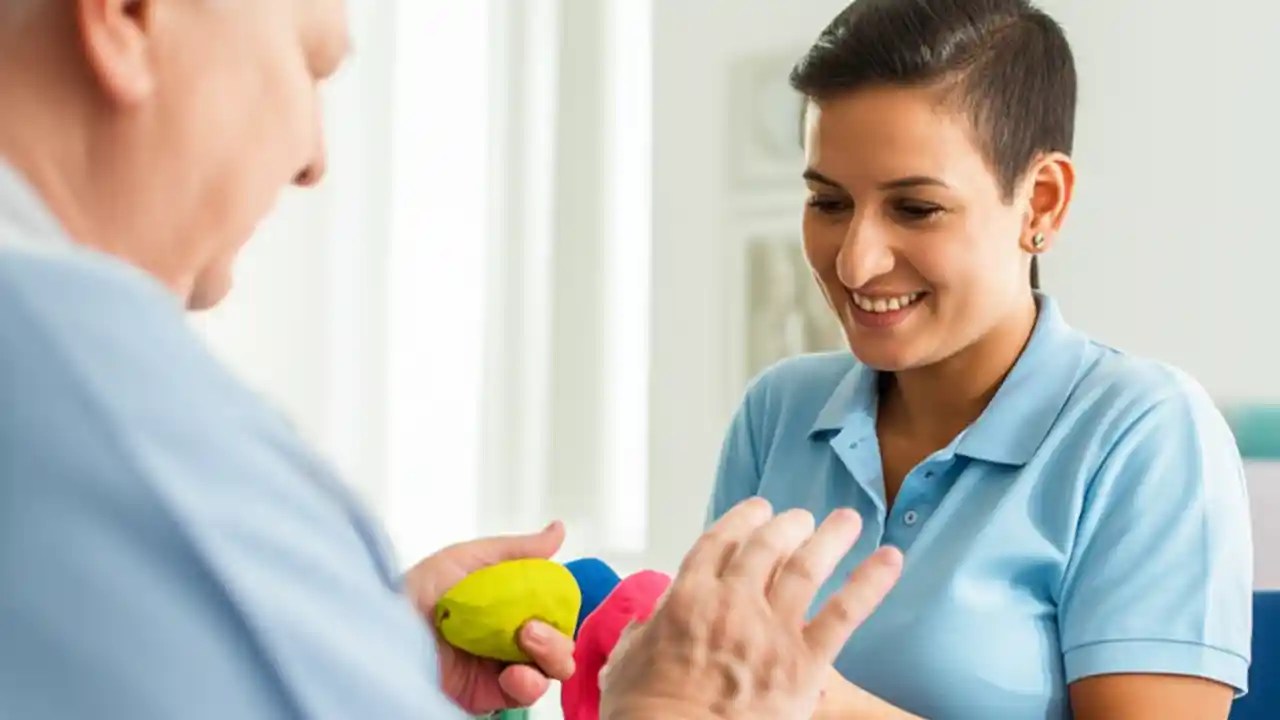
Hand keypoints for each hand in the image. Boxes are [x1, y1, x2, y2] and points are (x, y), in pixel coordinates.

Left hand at [402, 522, 576, 714]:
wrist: (383, 631)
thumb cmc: (414, 591)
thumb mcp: (467, 558)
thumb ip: (517, 550)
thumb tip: (558, 531)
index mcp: (506, 603)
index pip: (551, 606)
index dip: (561, 604)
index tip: (555, 596)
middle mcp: (507, 636)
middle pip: (559, 639)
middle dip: (557, 634)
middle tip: (531, 626)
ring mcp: (500, 666)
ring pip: (552, 667)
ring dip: (551, 654)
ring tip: (525, 642)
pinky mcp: (489, 695)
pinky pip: (528, 692)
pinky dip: (529, 683)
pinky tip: (512, 673)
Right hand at [599, 498, 902, 719]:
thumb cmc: (646, 715)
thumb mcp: (624, 666)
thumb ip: (639, 637)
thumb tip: (644, 626)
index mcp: (687, 598)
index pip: (718, 543)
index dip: (740, 522)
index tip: (754, 512)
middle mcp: (732, 602)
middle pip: (765, 546)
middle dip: (785, 525)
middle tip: (799, 517)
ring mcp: (771, 629)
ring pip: (806, 567)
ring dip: (830, 538)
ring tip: (846, 520)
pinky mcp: (805, 663)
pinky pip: (845, 614)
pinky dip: (870, 583)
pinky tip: (891, 560)